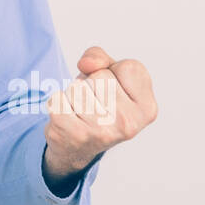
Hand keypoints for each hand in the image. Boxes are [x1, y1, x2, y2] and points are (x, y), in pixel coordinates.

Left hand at [43, 46, 157, 175]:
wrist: (77, 146)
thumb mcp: (109, 76)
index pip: (128, 67)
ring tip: (81, 109)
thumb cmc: (97, 104)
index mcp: (147, 108)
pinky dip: (58, 103)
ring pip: (77, 87)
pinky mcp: (75, 134)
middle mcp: (129, 123)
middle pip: (100, 76)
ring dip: (73, 93)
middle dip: (91, 82)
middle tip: (94, 101)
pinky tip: (68, 117)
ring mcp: (103, 131)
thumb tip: (86, 64)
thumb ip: (100, 58)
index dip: (115, 70)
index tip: (116, 88)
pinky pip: (57, 98)